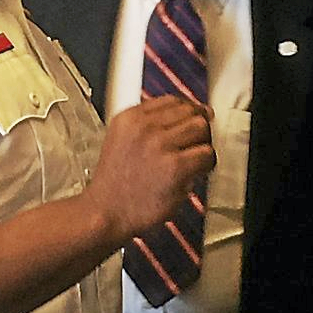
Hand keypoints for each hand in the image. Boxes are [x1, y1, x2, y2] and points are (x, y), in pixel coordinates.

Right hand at [86, 96, 214, 238]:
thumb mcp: (120, 140)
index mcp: (130, 118)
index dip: (188, 109)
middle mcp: (144, 127)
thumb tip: (181, 116)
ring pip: (201, 128)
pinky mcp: (175, 167)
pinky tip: (197, 172)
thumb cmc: (115, 185)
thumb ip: (146, 125)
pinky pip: (206, 154)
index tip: (194, 117)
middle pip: (190, 111)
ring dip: (203, 144)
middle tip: (197, 142)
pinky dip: (207, 164)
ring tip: (195, 158)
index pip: (171, 100)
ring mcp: (160, 145)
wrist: (105, 212)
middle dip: (197, 126)